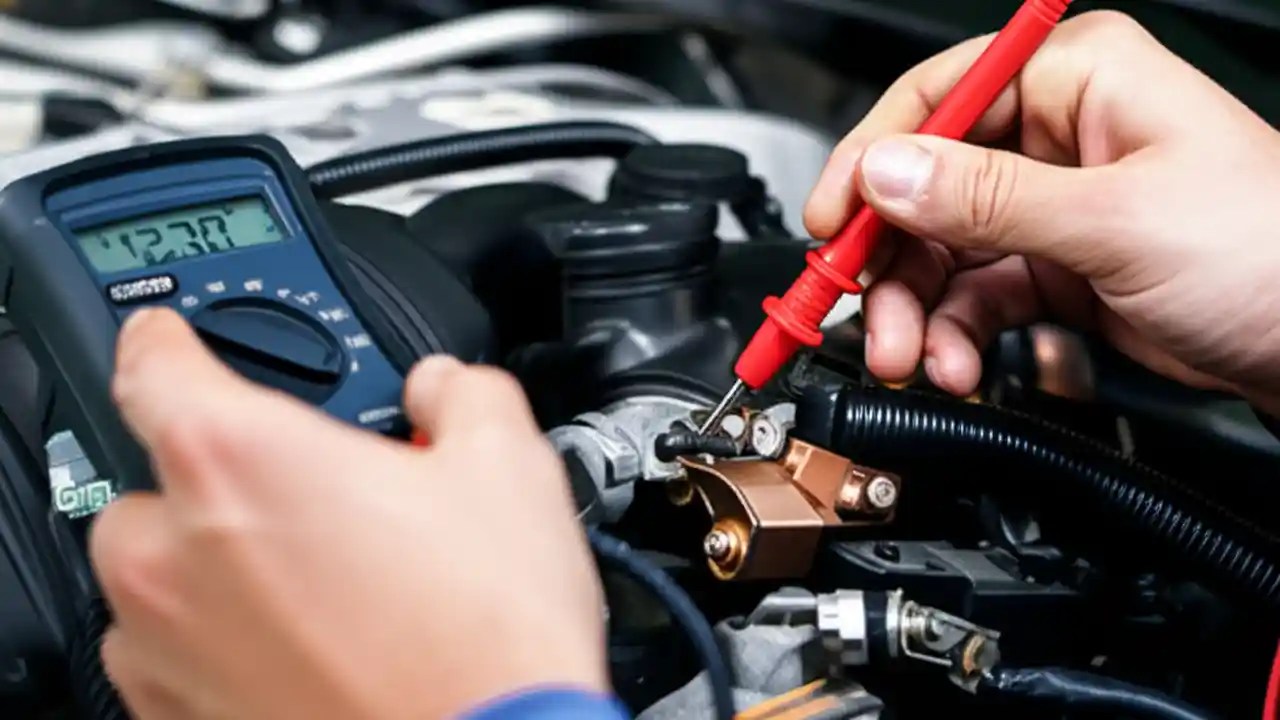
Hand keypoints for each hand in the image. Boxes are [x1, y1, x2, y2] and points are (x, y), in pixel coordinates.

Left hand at [90, 308, 606, 718]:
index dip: (165, 336)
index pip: (152, 362)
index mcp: (238, 458)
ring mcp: (168, 650)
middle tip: (317, 504)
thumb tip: (443, 390)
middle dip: (224, 483)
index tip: (168, 337)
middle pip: (157, 485)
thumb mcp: (509, 466)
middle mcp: (175, 554)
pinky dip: (217, 643)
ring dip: (213, 567)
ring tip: (320, 585)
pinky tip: (306, 646)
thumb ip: (462, 393)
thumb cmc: (486, 638)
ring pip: (156, 580)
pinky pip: (169, 660)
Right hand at [805, 10, 1279, 412]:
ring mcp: (1051, 206)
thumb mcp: (1116, 220)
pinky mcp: (1056, 269)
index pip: (936, 100)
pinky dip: (954, 336)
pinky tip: (957, 365)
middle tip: (863, 313)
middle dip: (890, 262)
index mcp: (1076, 80)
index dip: (871, 160)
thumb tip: (887, 172)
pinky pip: (974, 297)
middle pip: (924, 187)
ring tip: (913, 358)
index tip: (833, 221)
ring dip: (915, 312)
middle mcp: (1055, 136)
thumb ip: (988, 198)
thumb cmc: (1273, 253)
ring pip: (941, 252)